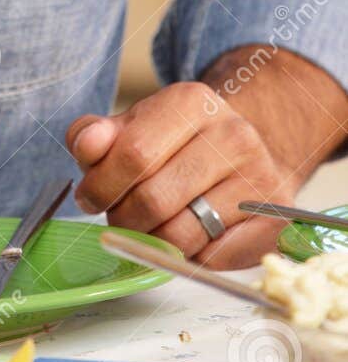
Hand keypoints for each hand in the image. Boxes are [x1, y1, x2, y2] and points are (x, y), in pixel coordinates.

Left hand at [65, 82, 295, 266]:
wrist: (247, 152)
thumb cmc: (179, 142)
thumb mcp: (133, 126)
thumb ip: (96, 135)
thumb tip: (86, 145)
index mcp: (191, 102)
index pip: (132, 154)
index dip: (101, 185)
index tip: (89, 198)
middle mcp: (232, 134)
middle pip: (154, 199)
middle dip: (123, 218)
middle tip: (120, 217)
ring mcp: (259, 177)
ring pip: (181, 235)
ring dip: (152, 242)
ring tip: (149, 227)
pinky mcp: (274, 219)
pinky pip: (212, 259)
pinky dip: (188, 257)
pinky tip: (186, 236)